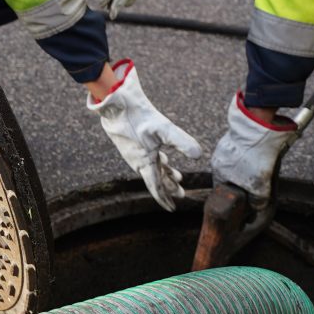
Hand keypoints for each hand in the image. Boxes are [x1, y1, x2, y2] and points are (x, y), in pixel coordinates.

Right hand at [87, 60, 203, 211]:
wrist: (115, 105)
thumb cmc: (138, 116)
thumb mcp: (164, 129)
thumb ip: (182, 142)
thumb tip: (199, 156)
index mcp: (144, 163)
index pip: (155, 187)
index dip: (164, 199)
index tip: (172, 209)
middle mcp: (138, 161)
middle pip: (156, 179)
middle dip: (169, 187)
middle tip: (182, 193)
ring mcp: (135, 153)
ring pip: (152, 169)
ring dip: (165, 174)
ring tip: (178, 177)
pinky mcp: (133, 144)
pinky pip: (148, 159)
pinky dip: (159, 163)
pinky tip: (164, 159)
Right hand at [209, 92, 298, 206]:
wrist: (259, 125)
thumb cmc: (254, 155)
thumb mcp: (258, 184)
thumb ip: (258, 199)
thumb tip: (258, 206)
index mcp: (218, 170)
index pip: (225, 189)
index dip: (237, 196)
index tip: (249, 198)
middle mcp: (219, 157)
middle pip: (233, 175)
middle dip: (247, 180)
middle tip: (260, 182)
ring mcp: (228, 144)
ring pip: (241, 162)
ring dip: (252, 166)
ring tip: (264, 166)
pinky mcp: (239, 134)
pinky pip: (247, 149)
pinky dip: (255, 153)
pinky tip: (264, 154)